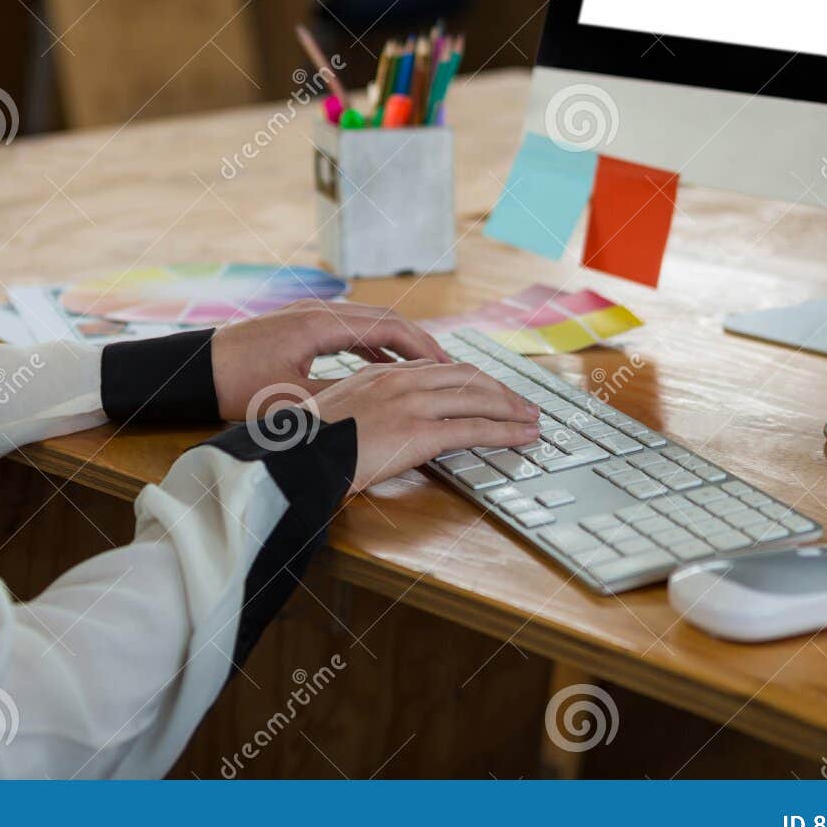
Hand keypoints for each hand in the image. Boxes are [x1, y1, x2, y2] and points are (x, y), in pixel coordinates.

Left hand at [210, 299, 451, 420]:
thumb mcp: (291, 401)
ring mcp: (309, 315)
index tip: (448, 366)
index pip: (388, 326)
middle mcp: (319, 311)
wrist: (192, 369)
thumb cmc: (236, 385)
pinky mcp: (301, 325)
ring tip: (425, 370)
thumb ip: (338, 399)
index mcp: (320, 325)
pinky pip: (349, 330)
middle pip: (384, 319)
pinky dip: (373, 345)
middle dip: (419, 344)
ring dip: (397, 343)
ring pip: (368, 323)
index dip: (422, 347)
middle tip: (449, 368)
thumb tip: (381, 407)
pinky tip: (385, 367)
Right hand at [304, 360, 539, 490]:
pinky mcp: (419, 432)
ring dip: (511, 408)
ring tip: (531, 419)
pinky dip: (505, 431)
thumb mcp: (335, 412)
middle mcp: (399, 381)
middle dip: (499, 390)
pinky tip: (523, 436)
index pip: (438, 368)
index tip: (486, 389)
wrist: (295, 457)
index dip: (470, 379)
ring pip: (477, 398)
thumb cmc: (307, 445)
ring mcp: (411, 404)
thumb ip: (363, 407)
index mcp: (379, 374)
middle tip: (521, 403)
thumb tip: (377, 422)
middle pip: (465, 376)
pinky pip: (474, 429)